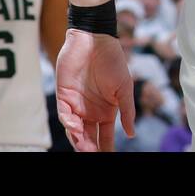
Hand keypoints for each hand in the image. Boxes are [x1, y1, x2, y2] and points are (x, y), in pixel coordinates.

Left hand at [55, 28, 135, 150]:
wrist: (95, 40)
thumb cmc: (113, 61)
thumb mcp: (125, 87)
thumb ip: (127, 111)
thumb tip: (131, 134)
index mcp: (106, 111)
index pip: (104, 135)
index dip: (105, 147)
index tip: (108, 155)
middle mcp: (90, 111)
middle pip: (88, 136)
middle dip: (89, 147)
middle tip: (92, 154)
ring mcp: (76, 104)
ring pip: (74, 129)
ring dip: (78, 140)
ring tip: (84, 148)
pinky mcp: (63, 96)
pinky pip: (63, 114)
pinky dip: (68, 122)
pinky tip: (75, 127)